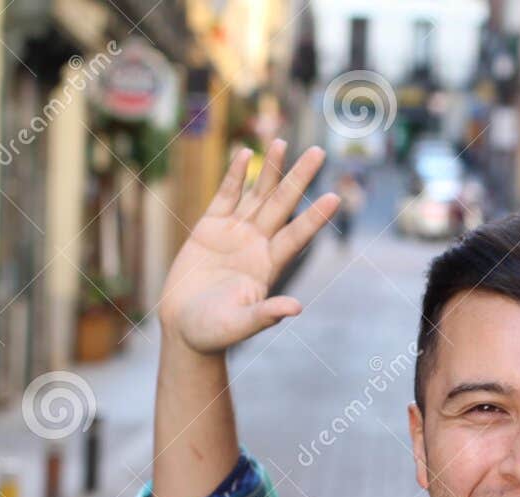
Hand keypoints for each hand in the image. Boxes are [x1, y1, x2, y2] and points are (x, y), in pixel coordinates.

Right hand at [157, 140, 339, 354]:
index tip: (335, 196)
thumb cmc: (214, 332)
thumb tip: (295, 308)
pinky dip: (236, 176)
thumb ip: (265, 315)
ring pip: (257, 195)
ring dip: (271, 170)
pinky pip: (226, 196)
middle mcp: (257, 245)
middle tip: (320, 152)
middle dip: (300, 178)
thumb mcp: (240, 325)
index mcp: (268, 266)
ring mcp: (235, 233)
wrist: (185, 327)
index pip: (297, 236)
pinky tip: (247, 155)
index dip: (314, 217)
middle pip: (283, 205)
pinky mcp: (210, 228)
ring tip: (283, 141)